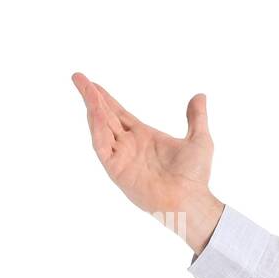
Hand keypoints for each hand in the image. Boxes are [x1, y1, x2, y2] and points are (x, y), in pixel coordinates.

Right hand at [71, 71, 222, 251]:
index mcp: (144, 137)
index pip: (118, 113)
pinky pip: (103, 147)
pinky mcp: (117, 170)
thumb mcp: (199, 139)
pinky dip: (98, 130)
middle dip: (91, 97)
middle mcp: (129, 145)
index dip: (105, 98)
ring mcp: (122, 157)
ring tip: (86, 90)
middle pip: (105, 116)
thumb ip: (197, 117)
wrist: (192, 200)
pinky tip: (96, 113)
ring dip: (93, 109)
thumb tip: (200, 96)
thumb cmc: (196, 176)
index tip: (92, 83)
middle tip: (78, 77)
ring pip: (100, 128)